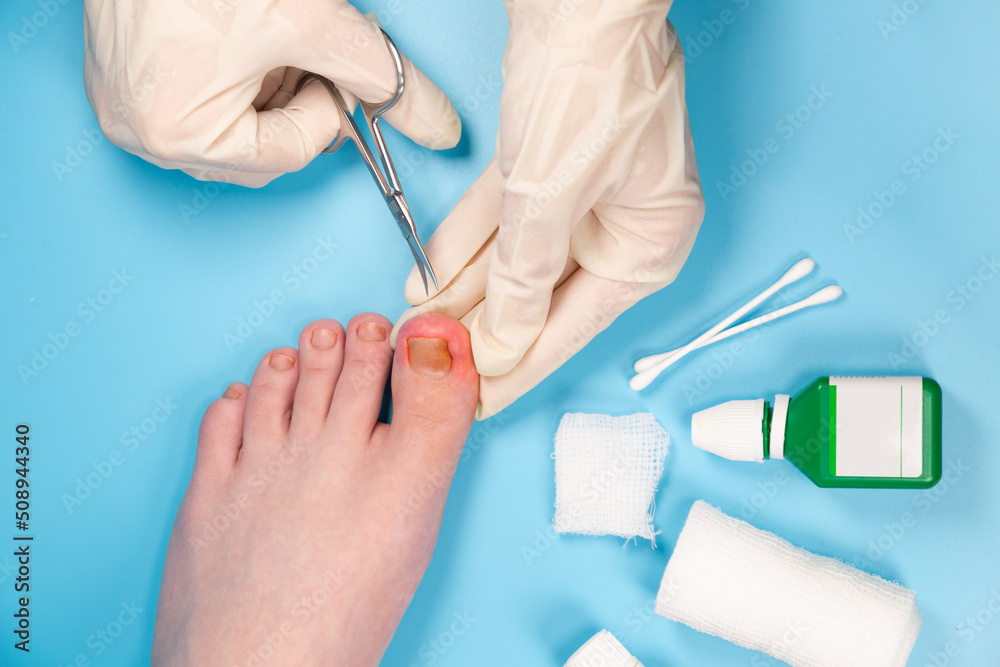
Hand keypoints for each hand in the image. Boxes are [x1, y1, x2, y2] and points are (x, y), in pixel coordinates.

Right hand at [83, 0, 459, 185]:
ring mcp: (129, 115)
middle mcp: (146, 138)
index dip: (326, 103)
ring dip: (269, 92)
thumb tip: (436, 125)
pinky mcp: (123, 88)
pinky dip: (234, 82)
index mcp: (182, 136)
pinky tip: (235, 40)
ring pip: (237, 132)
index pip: (294, 151)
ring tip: (260, 35)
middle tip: (300, 48)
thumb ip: (379, 76)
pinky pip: (199, 108)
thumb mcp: (310, 22)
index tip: (327, 62)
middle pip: (265, 151)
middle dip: (297, 102)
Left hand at [392, 0, 704, 418]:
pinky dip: (467, 242)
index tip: (479, 404)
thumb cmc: (590, 81)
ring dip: (465, 290)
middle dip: (481, 329)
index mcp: (647, 246)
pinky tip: (427, 274)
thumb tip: (503, 345)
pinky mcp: (548, 161)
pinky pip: (502, 218)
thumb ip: (525, 279)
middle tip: (431, 367)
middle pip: (540, 295)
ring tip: (416, 327)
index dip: (520, 369)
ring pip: (515, 257)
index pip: (572, 326)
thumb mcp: (550, 199)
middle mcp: (621, 225)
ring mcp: (584, 192)